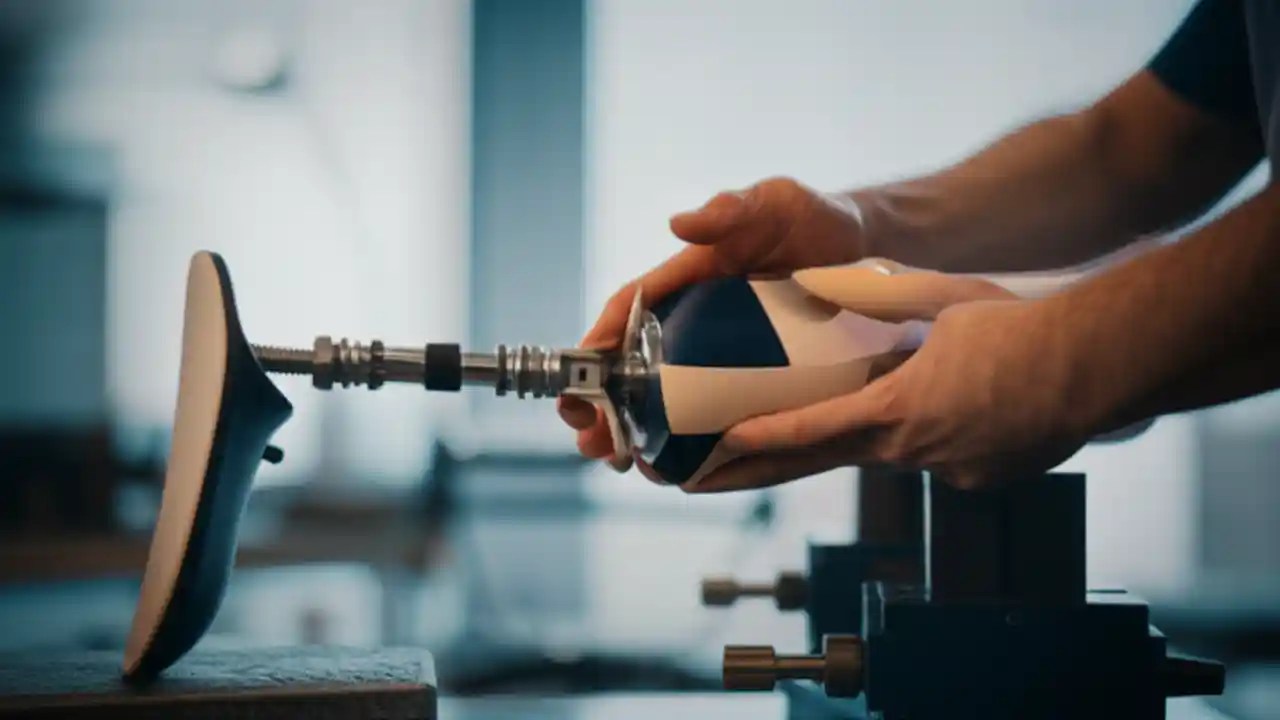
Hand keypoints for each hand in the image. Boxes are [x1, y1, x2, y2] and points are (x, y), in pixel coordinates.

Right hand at [558, 177, 868, 464]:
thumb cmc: (816, 219)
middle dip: (603, 400)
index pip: (632, 305)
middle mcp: (695, 315)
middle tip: (589, 437)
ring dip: (635, 430)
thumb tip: (680, 223)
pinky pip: (712, 412)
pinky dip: (689, 441)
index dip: (600, 338)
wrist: (871, 248)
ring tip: (621, 463)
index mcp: (688, 274)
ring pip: (665, 395)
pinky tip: (677, 471)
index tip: (577, 373)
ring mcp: (720, 349)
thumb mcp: (775, 202)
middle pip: (635, 360)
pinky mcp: (750, 376)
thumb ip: (732, 208)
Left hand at [695, 276, 1091, 491]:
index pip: (813, 430)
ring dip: (859, 442)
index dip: (761, 441)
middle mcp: (913, 450)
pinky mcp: (979, 478)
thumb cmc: (1020, 330)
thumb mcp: (941, 302)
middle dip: (760, 472)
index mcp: (896, 408)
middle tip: (704, 482)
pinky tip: (962, 409)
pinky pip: (936, 458)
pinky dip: (930, 438)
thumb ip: (884, 297)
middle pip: (826, 461)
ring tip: (869, 423)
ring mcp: (948, 471)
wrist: (1097, 364)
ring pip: (887, 454)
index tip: (719, 450)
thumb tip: (835, 279)